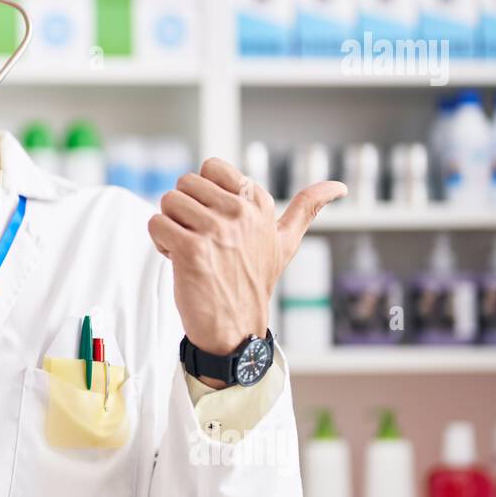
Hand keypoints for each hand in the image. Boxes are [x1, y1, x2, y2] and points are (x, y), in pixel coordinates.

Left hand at [147, 157, 346, 363]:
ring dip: (171, 227)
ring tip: (191, 251)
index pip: (210, 167)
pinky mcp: (191, 249)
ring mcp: (216, 230)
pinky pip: (157, 223)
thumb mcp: (285, 242)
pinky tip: (178, 261)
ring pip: (168, 201)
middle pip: (184, 184)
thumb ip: (307, 208)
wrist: (236, 329)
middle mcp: (240, 213)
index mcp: (258, 203)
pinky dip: (160, 243)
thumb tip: (339, 186)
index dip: (203, 194)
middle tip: (201, 240)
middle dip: (184, 212)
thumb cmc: (255, 283)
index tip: (215, 221)